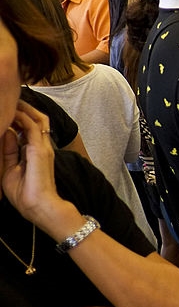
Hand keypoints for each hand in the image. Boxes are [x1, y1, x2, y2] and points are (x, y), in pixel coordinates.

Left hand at [1, 102, 65, 226]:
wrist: (39, 206)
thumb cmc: (26, 194)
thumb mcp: (11, 169)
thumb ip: (10, 151)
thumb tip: (7, 133)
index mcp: (36, 152)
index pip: (31, 128)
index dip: (21, 118)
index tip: (8, 110)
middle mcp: (42, 146)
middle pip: (38, 119)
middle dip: (25, 108)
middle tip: (12, 100)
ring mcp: (43, 147)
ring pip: (37, 119)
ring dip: (24, 109)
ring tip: (13, 102)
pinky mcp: (39, 150)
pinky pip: (31, 127)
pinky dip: (22, 118)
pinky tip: (11, 114)